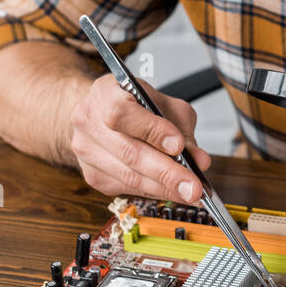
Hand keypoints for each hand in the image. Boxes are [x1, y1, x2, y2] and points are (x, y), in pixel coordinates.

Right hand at [68, 73, 212, 204]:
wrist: (101, 112)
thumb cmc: (135, 104)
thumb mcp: (163, 103)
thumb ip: (182, 128)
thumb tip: (199, 160)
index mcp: (105, 93)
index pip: (123, 114)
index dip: (152, 131)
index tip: (178, 146)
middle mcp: (88, 122)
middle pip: (128, 152)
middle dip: (167, 173)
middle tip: (193, 186)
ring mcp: (86, 151)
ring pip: (129, 176)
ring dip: (164, 188)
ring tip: (190, 193)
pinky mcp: (92, 174)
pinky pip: (127, 188)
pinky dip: (154, 192)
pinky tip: (172, 192)